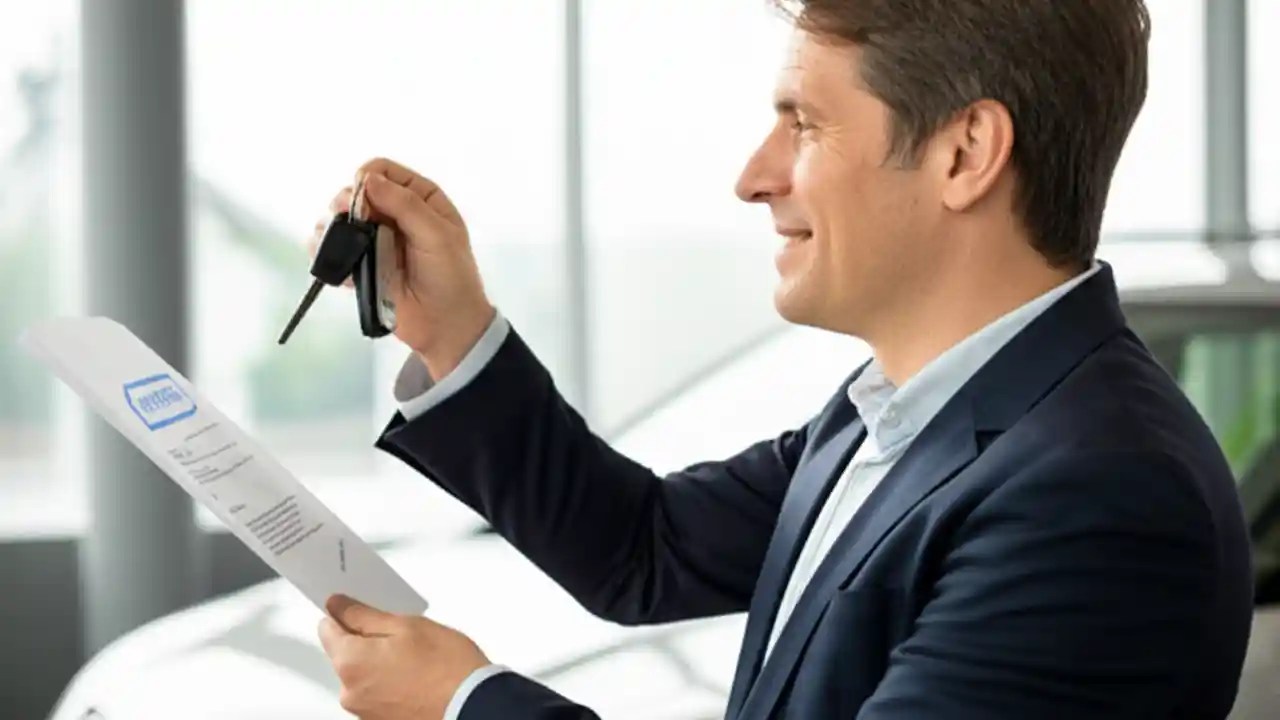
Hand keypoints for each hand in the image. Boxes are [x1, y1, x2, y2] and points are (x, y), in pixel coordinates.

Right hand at [309, 158, 494, 378]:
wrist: (446, 326)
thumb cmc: (451, 277)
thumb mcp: (437, 235)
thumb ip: (405, 205)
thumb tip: (367, 179)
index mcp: (420, 199)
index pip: (384, 171)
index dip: (368, 178)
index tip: (361, 196)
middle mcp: (395, 214)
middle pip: (356, 193)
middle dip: (345, 203)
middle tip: (345, 220)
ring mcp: (376, 240)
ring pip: (340, 220)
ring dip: (331, 227)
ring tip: (336, 243)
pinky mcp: (361, 265)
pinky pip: (334, 250)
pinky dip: (326, 252)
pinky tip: (334, 263)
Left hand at [318, 594, 490, 719]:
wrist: (472, 707)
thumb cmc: (446, 667)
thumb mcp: (406, 625)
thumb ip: (365, 615)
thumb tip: (338, 606)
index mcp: (350, 662)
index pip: (327, 628)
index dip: (345, 614)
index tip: (362, 609)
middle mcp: (350, 691)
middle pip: (345, 654)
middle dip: (367, 641)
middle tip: (402, 635)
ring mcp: (364, 711)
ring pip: (362, 674)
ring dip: (380, 663)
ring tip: (416, 660)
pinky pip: (376, 693)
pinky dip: (390, 684)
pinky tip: (416, 678)